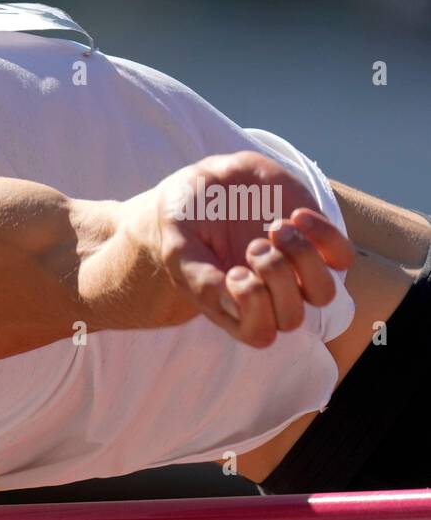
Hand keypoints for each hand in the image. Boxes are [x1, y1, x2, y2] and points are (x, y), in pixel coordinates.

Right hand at [135, 151, 354, 346]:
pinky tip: (295, 215)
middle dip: (275, 278)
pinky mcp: (317, 246)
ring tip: (276, 227)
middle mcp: (267, 298)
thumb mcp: (177, 247)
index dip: (254, 309)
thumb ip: (197, 275)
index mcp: (232, 309)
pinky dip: (324, 235)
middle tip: (252, 245)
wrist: (207, 186)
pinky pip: (342, 257)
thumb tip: (224, 293)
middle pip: (292, 317)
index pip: (259, 334)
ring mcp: (295, 274)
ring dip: (303, 260)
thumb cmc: (186, 224)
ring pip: (323, 293)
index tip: (233, 272)